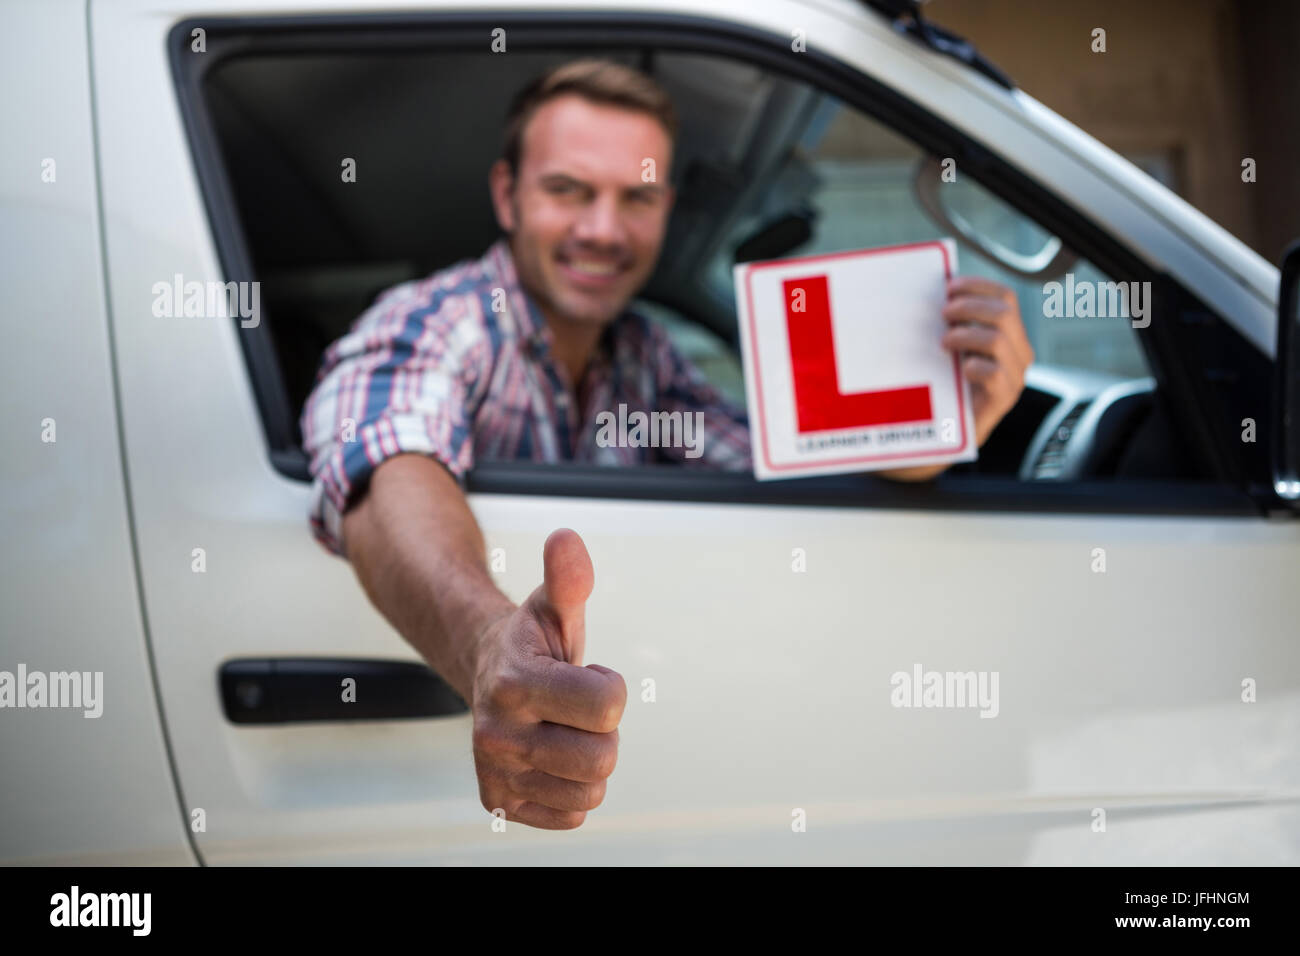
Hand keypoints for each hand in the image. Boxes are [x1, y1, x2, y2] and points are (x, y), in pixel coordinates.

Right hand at [469, 528, 625, 828]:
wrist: (485, 673)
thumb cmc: (531, 644)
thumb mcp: (553, 606)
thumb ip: (569, 577)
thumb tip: (566, 539)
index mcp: (514, 683)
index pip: (608, 705)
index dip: (609, 687)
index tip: (586, 674)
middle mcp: (497, 734)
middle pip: (603, 757)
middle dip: (602, 731)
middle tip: (577, 710)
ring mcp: (496, 772)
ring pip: (590, 792)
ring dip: (589, 762)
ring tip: (564, 732)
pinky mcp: (500, 804)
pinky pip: (571, 816)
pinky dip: (570, 791)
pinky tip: (552, 759)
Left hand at [940, 275, 1033, 445]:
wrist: (946, 429)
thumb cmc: (948, 383)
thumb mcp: (954, 346)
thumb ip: (955, 322)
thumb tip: (937, 290)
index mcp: (1010, 335)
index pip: (1006, 297)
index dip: (978, 286)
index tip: (950, 286)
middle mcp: (1018, 353)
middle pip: (1004, 312)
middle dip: (969, 306)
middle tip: (943, 313)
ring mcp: (1014, 376)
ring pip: (998, 339)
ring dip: (965, 334)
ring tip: (944, 342)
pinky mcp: (1004, 399)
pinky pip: (994, 373)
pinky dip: (974, 365)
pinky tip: (960, 368)